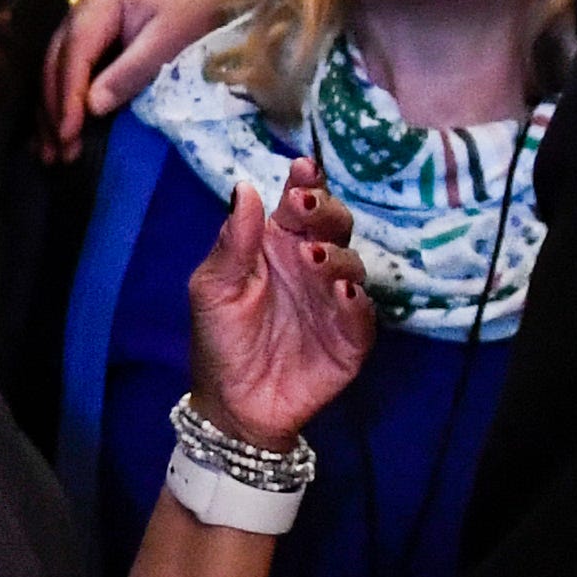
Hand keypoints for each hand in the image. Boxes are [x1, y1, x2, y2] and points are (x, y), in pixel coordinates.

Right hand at [41, 0, 231, 154]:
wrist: (216, 5)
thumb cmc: (195, 19)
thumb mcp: (166, 44)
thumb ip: (129, 73)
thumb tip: (92, 108)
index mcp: (99, 5)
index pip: (74, 54)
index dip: (68, 95)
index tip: (69, 133)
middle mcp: (80, 17)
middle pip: (54, 66)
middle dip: (53, 111)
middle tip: (58, 153)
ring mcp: (81, 34)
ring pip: (53, 77)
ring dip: (50, 116)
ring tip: (51, 155)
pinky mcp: (89, 53)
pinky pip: (65, 81)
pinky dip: (59, 110)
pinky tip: (54, 138)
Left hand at [190, 167, 371, 445]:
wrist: (233, 405)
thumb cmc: (220, 339)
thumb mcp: (213, 288)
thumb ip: (234, 243)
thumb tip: (246, 188)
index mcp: (278, 245)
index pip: (298, 205)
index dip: (306, 184)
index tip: (302, 170)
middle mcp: (312, 266)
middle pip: (334, 226)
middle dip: (326, 212)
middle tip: (306, 208)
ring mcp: (334, 302)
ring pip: (353, 265)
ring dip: (338, 256)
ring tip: (315, 257)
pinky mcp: (350, 339)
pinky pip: (363, 316)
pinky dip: (357, 304)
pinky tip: (341, 296)